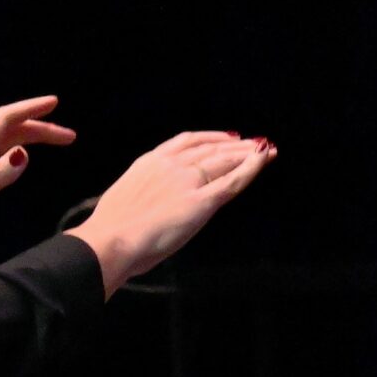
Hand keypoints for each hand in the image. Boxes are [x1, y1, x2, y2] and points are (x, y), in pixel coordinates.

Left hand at [0, 96, 75, 244]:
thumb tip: (25, 154)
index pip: (4, 120)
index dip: (29, 109)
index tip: (54, 102)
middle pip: (8, 128)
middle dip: (40, 127)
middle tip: (69, 136)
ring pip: (4, 139)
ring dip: (31, 137)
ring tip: (56, 143)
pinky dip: (17, 148)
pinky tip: (22, 157)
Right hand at [66, 130, 275, 293]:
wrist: (110, 239)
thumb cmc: (113, 229)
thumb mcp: (128, 197)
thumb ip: (148, 192)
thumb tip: (158, 201)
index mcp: (149, 162)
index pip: (186, 141)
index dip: (211, 137)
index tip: (227, 137)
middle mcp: (170, 165)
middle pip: (210, 149)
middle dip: (236, 146)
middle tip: (257, 143)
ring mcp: (187, 181)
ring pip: (224, 161)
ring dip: (248, 154)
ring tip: (266, 149)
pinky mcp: (201, 201)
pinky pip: (233, 181)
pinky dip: (251, 168)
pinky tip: (264, 160)